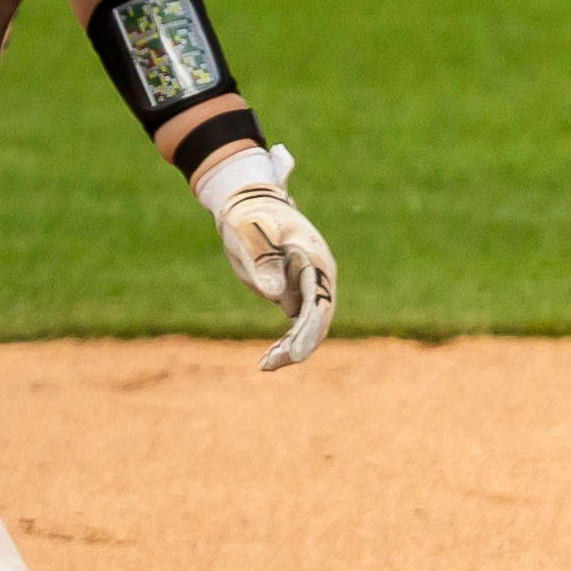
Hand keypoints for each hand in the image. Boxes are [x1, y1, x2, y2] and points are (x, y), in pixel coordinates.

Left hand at [197, 145, 334, 370]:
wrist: (249, 206)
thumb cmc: (250, 217)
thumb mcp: (250, 232)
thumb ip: (263, 260)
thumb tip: (275, 294)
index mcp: (313, 257)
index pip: (318, 300)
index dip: (308, 329)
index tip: (294, 353)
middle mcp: (320, 275)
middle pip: (319, 319)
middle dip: (299, 345)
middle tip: (270, 364)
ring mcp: (311, 285)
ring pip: (310, 326)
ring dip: (292, 347)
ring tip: (265, 365)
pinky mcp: (298, 293)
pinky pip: (299, 323)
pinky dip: (287, 341)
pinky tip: (268, 358)